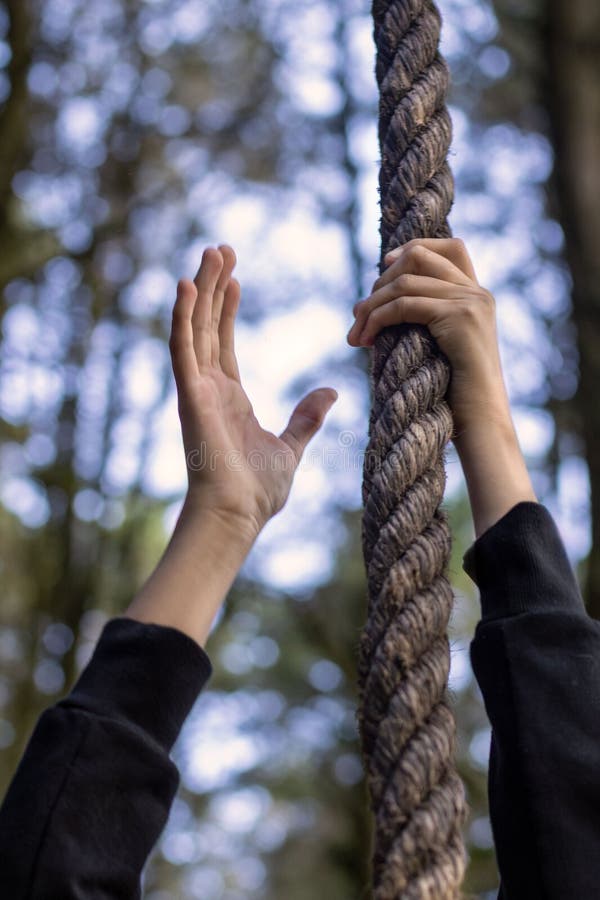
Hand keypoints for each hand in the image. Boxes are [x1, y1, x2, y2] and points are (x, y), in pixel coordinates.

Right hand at [170, 245, 337, 538]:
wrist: (239, 516)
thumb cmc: (257, 491)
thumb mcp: (291, 447)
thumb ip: (305, 418)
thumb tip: (329, 393)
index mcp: (229, 397)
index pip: (224, 341)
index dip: (228, 308)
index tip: (236, 277)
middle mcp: (209, 388)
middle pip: (209, 325)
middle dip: (215, 286)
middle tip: (221, 249)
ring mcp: (197, 390)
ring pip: (196, 327)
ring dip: (202, 289)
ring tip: (211, 252)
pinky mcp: (191, 396)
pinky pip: (184, 349)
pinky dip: (184, 318)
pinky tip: (188, 286)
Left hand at [346, 238, 511, 438]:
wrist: (481, 419)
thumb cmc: (457, 395)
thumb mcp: (444, 347)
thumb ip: (428, 319)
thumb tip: (385, 302)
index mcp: (477, 295)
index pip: (450, 247)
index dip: (412, 248)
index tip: (383, 268)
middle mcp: (478, 292)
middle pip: (419, 255)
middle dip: (380, 281)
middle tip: (358, 315)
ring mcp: (471, 302)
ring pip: (404, 281)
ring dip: (371, 305)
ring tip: (356, 333)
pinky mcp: (459, 317)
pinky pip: (404, 304)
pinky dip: (378, 318)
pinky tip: (367, 339)